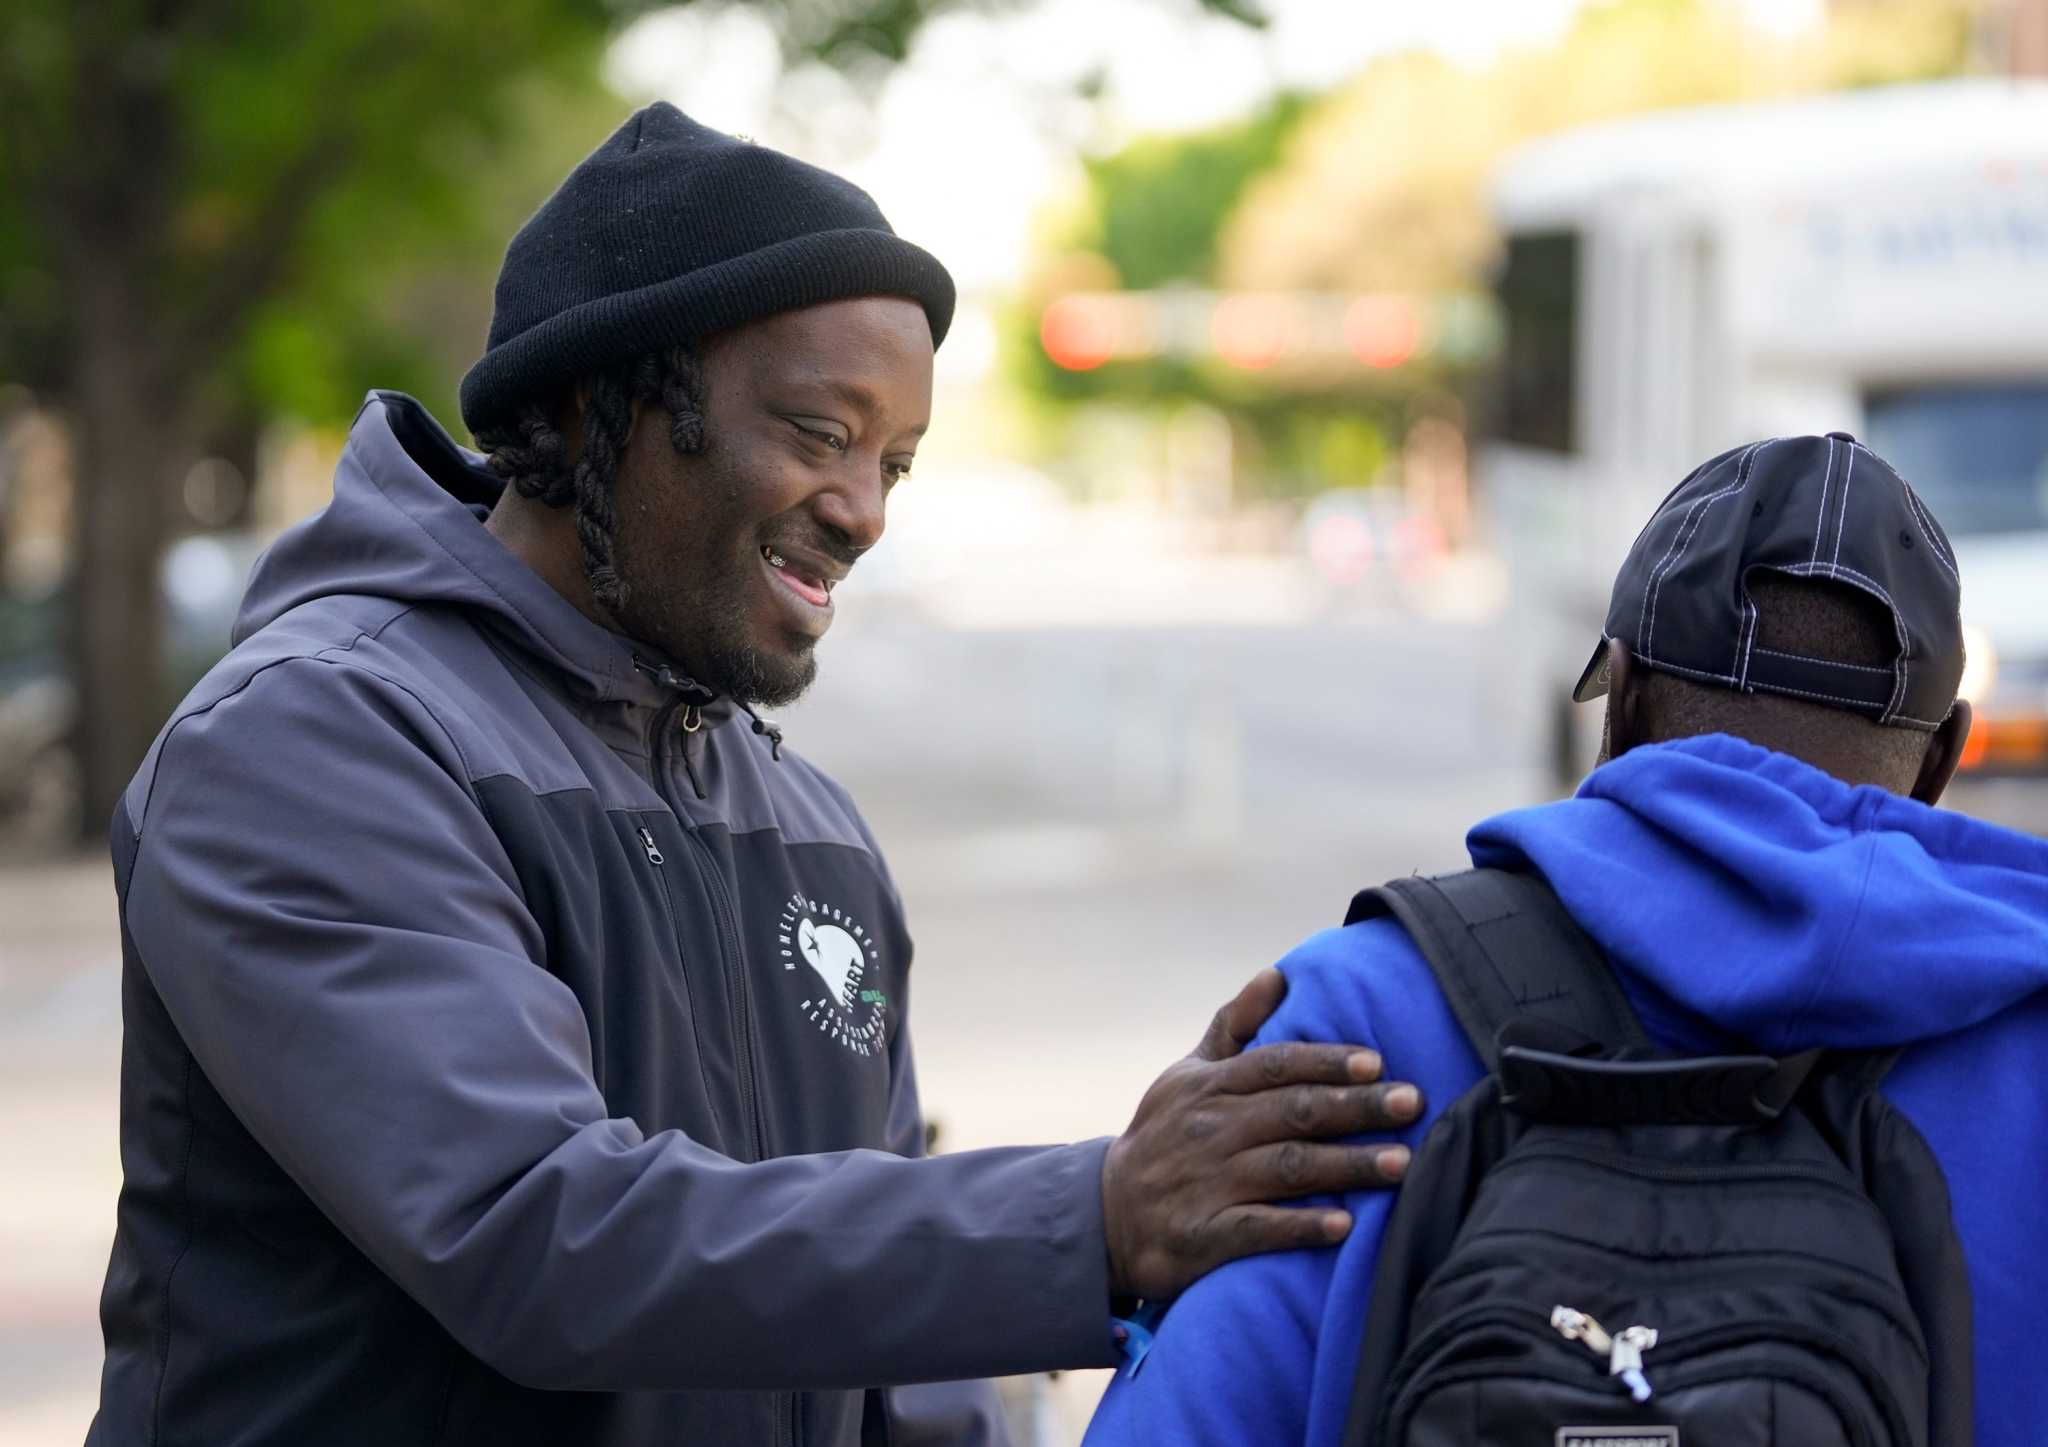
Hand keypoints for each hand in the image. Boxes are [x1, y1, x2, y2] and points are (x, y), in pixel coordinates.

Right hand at [1100, 967, 1422, 1301]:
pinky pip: (1259, 1228)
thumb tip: (1278, 975)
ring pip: (1286, 1166)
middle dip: (1355, 1106)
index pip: (1276, 1065)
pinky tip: (1344, 1224)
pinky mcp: (1204, 1235)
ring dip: (1346, 1165)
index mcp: (1210, 1085)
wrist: (1109, 1213)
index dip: (1326, 1061)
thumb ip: (1235, 1027)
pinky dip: (1300, 1225)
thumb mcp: (1188, 1074)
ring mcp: (1207, 1182)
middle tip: (1412, 1103)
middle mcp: (1210, 1128)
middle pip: (1292, 1112)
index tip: (1377, 1061)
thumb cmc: (1165, 1135)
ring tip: (1401, 1164)